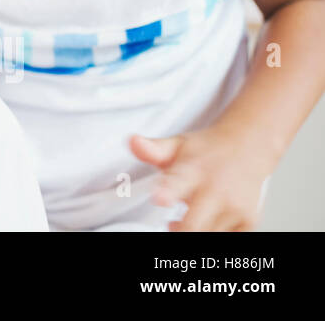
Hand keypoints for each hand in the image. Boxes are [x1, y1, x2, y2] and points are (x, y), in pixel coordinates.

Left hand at [129, 127, 274, 230]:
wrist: (247, 148)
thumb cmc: (207, 152)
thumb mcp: (176, 145)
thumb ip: (151, 149)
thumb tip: (132, 142)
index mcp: (194, 170)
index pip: (178, 182)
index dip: (167, 192)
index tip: (159, 198)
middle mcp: (217, 190)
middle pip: (193, 226)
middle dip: (178, 230)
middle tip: (171, 223)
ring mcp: (235, 207)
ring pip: (206, 236)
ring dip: (192, 233)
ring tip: (186, 219)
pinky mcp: (248, 220)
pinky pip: (226, 240)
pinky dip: (212, 236)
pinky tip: (205, 223)